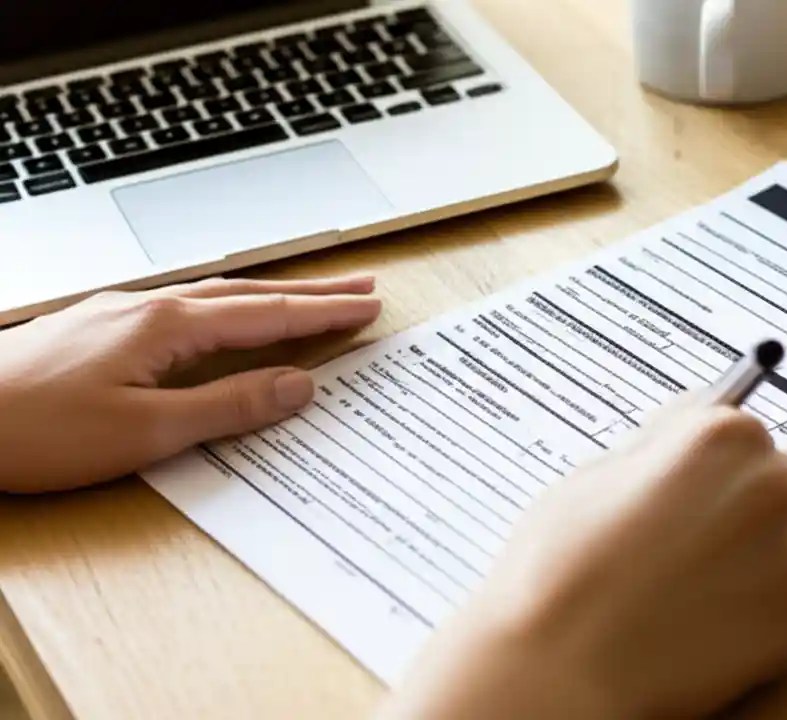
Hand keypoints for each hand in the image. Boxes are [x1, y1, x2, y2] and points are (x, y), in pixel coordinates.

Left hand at [0, 276, 381, 493]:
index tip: (369, 307)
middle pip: (250, 294)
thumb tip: (297, 387)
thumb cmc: (39, 431)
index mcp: (168, 327)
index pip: (267, 316)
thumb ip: (228, 407)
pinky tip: (226, 315)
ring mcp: (120, 313)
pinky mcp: (99, 328)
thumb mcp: (145, 433)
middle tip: (363, 287)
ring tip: (310, 298)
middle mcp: (149, 308)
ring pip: (217, 296)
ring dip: (271, 296)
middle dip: (311, 293)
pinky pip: (185, 306)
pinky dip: (228, 307)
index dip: (323, 313)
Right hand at [381, 400, 786, 718]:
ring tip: (707, 585)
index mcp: (723, 439)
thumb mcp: (599, 474)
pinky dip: (762, 613)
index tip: (714, 480)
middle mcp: (772, 489)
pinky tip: (703, 624)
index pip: (759, 430)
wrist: (560, 666)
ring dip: (779, 557)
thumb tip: (694, 421)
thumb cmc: (561, 568)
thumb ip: (665, 443)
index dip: (732, 461)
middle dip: (783, 496)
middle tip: (727, 528)